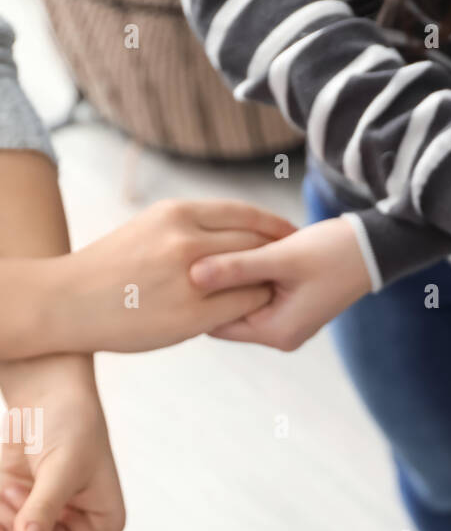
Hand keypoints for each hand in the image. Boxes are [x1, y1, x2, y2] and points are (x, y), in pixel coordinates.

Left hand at [0, 356, 124, 530]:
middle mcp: (74, 526)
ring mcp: (44, 518)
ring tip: (4, 491)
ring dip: (1, 527)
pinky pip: (1, 521)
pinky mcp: (17, 507)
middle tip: (7, 505)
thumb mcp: (63, 467)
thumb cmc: (72, 421)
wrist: (47, 390)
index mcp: (102, 524)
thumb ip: (45, 506)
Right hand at [52, 200, 293, 352]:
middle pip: (254, 242)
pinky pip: (241, 308)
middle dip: (281, 252)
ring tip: (286, 287)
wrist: (70, 302)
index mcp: (176, 214)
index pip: (243, 214)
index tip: (291, 233)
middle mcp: (186, 241)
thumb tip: (224, 234)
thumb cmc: (109, 269)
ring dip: (272, 282)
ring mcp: (191, 279)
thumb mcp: (147, 230)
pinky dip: (254, 308)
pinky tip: (260, 312)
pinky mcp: (192, 316)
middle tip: (301, 261)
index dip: (273, 225)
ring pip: (254, 276)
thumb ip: (186, 228)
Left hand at [189, 215, 371, 349]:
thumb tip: (191, 274)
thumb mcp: (281, 258)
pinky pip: (254, 295)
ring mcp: (285, 323)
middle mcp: (280, 335)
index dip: (197, 299)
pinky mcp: (289, 307)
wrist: (372, 249)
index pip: (217, 324)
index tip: (177, 270)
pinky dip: (244, 276)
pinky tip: (234, 252)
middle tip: (185, 256)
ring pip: (239, 303)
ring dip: (228, 280)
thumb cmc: (333, 252)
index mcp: (277, 332)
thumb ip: (236, 267)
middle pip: (226, 315)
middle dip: (211, 289)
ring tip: (208, 250)